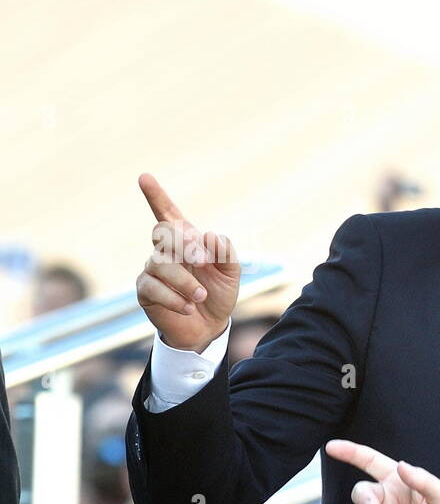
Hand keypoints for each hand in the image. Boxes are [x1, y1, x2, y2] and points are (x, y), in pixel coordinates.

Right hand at [137, 173, 240, 351]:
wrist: (209, 326)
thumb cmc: (218, 293)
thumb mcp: (231, 273)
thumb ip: (225, 252)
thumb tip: (208, 235)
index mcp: (186, 240)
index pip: (168, 213)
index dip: (156, 196)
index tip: (145, 177)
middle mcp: (165, 251)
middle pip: (163, 233)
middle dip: (184, 244)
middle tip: (203, 261)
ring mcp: (152, 270)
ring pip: (160, 263)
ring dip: (184, 280)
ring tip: (201, 296)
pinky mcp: (145, 291)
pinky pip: (153, 287)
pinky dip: (174, 298)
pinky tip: (189, 307)